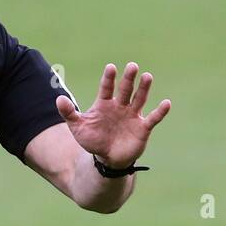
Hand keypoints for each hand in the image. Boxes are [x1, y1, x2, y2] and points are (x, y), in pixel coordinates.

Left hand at [55, 61, 169, 167]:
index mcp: (105, 103)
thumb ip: (69, 113)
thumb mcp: (78, 127)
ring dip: (144, 89)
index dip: (109, 78)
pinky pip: (153, 118)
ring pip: (140, 99)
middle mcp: (120, 106)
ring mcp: (132, 115)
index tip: (111, 68)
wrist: (107, 159)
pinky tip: (166, 103)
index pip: (107, 87)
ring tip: (147, 76)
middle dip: (129, 79)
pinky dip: (160, 111)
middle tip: (132, 66)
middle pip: (126, 89)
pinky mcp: (143, 127)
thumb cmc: (93, 140)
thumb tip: (58, 99)